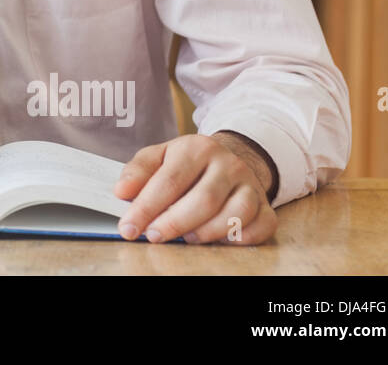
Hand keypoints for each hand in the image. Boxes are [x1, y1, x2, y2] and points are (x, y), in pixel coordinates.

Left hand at [113, 132, 277, 244]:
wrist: (229, 158)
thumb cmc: (186, 163)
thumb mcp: (159, 156)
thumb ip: (138, 171)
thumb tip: (121, 191)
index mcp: (197, 148)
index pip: (169, 181)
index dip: (146, 207)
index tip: (129, 227)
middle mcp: (228, 164)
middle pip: (203, 200)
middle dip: (174, 223)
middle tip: (154, 236)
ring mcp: (250, 184)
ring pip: (234, 214)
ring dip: (206, 233)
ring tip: (185, 239)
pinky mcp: (266, 204)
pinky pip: (261, 226)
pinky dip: (240, 238)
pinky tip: (220, 239)